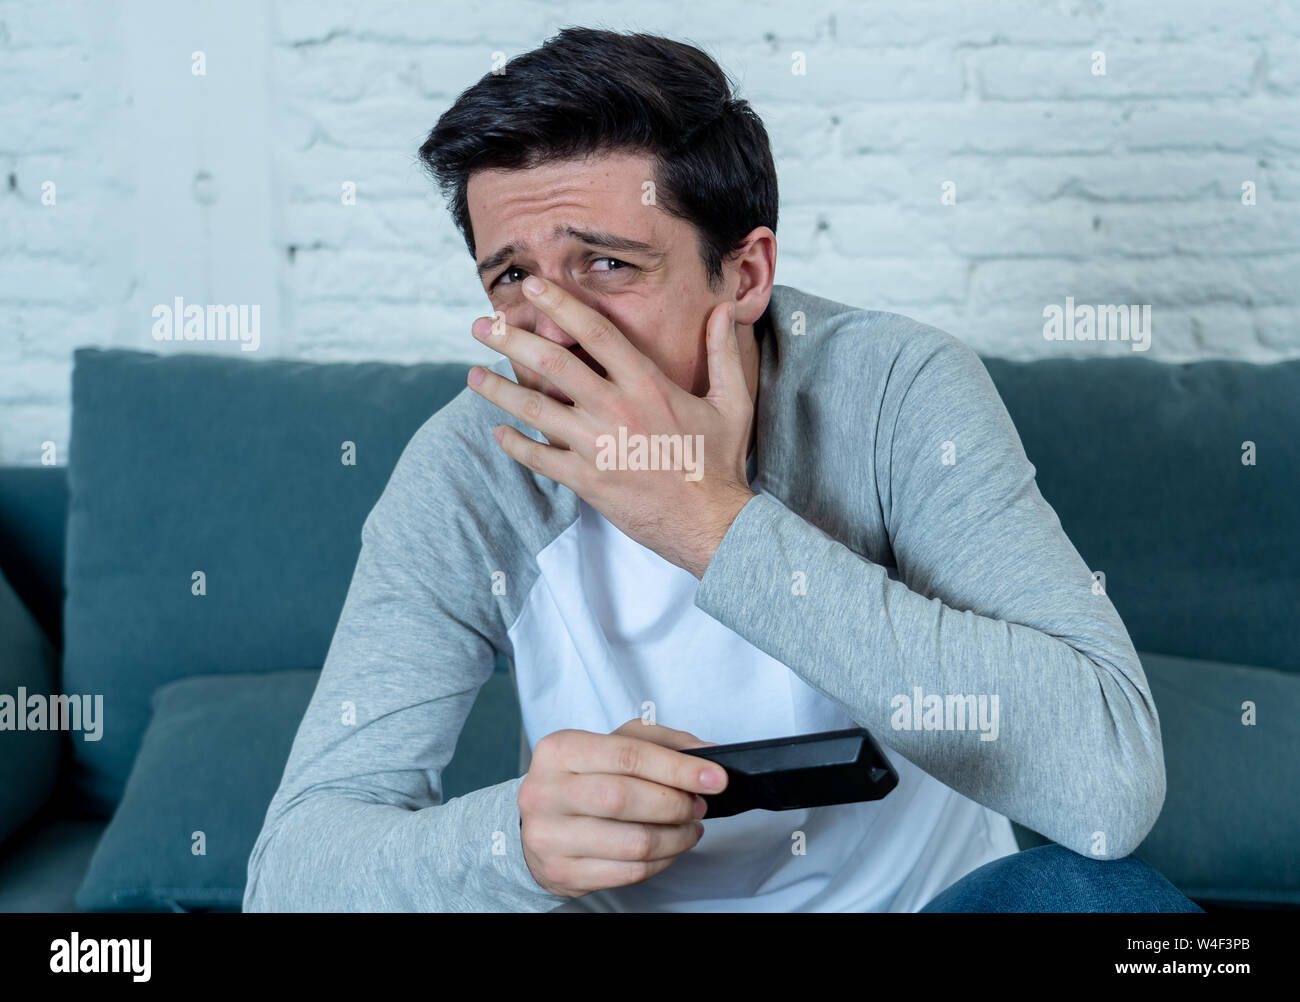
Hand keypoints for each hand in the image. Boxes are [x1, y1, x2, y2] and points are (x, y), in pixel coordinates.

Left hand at [467, 276, 755, 576]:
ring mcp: (598, 446)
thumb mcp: (731, 403)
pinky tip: (499, 433)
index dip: (561, 305)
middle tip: (481, 325)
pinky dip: (516, 445)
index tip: (534, 287)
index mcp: (648, 384)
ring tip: (472, 376)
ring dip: (498, 390)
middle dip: (511, 340)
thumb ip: (723, 353)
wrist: (712, 524)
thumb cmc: (720, 464)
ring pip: (535, 409)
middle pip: (552, 363)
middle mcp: (616, 409)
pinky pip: (539, 459)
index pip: (596, 332)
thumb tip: (722, 311)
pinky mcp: (587, 481)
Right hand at [517, 719, 725, 898]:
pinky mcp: (562, 873)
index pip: (628, 755)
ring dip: (675, 837)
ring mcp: (549, 836)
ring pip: (632, 842)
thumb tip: (708, 754)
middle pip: (626, 798)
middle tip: (699, 805)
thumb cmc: (583, 779)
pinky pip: (628, 872)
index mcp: (559, 750)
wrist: (536, 825)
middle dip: (676, 804)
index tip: (716, 778)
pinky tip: (669, 848)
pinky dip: (661, 862)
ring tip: (689, 827)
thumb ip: (661, 742)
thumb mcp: (613, 745)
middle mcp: (545, 791)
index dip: (678, 768)